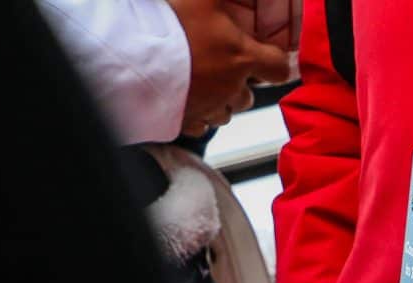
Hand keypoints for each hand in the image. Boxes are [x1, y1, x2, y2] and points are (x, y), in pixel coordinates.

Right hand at [170, 0, 293, 134]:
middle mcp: (230, 89)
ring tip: (200, 82)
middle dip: (239, 85)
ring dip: (219, 101)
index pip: (278, 68)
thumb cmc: (171, 26)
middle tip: (219, 66)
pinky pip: (200, 126)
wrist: (134, 55)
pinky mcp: (186, 121)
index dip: (275, 62)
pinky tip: (185, 97)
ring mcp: (209, 108)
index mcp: (241, 58)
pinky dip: (197, 115)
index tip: (267, 57)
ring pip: (225, 113)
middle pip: (248, 96)